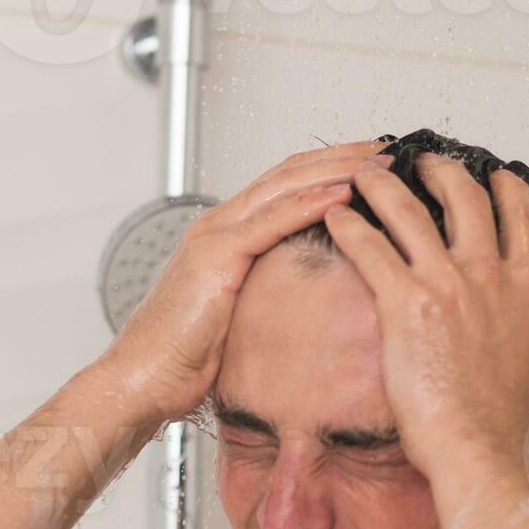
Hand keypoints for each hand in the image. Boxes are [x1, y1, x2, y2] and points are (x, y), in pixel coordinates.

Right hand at [97, 140, 392, 423]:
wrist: (141, 378)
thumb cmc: (183, 358)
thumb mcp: (237, 316)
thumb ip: (264, 292)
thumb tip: (306, 296)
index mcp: (225, 235)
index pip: (285, 185)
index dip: (330, 168)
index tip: (372, 164)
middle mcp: (219, 224)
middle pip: (290, 173)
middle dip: (341, 157)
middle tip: (386, 149)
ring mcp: (215, 234)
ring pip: (284, 185)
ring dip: (335, 169)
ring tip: (376, 161)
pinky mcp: (216, 255)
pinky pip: (271, 220)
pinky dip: (309, 203)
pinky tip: (342, 194)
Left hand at [322, 153, 528, 484]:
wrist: (489, 454)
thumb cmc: (522, 426)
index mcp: (527, 288)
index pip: (519, 217)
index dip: (505, 187)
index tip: (495, 174)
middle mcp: (488, 275)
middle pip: (464, 198)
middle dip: (442, 170)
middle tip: (423, 161)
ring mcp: (446, 285)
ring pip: (410, 211)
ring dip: (384, 185)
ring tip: (367, 172)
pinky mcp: (405, 305)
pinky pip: (370, 248)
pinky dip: (350, 226)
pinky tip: (336, 216)